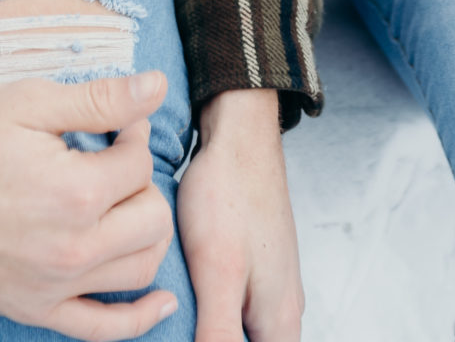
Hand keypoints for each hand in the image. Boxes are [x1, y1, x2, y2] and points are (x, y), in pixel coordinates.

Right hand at [0, 70, 178, 339]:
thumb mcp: (27, 102)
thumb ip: (99, 99)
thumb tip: (157, 85)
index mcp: (75, 191)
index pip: (139, 161)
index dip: (132, 130)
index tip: (114, 121)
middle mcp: (74, 248)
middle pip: (152, 217)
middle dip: (142, 181)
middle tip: (114, 158)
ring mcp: (56, 286)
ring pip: (141, 269)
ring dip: (147, 233)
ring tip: (126, 203)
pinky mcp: (36, 310)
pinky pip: (103, 328)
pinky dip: (139, 319)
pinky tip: (160, 301)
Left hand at [178, 90, 303, 341]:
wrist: (240, 132)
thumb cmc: (229, 198)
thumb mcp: (218, 275)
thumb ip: (219, 336)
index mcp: (280, 326)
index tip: (192, 332)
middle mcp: (282, 311)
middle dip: (208, 338)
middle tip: (173, 317)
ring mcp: (269, 286)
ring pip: (240, 331)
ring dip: (208, 327)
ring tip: (172, 309)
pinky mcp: (253, 263)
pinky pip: (234, 305)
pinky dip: (209, 305)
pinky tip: (184, 291)